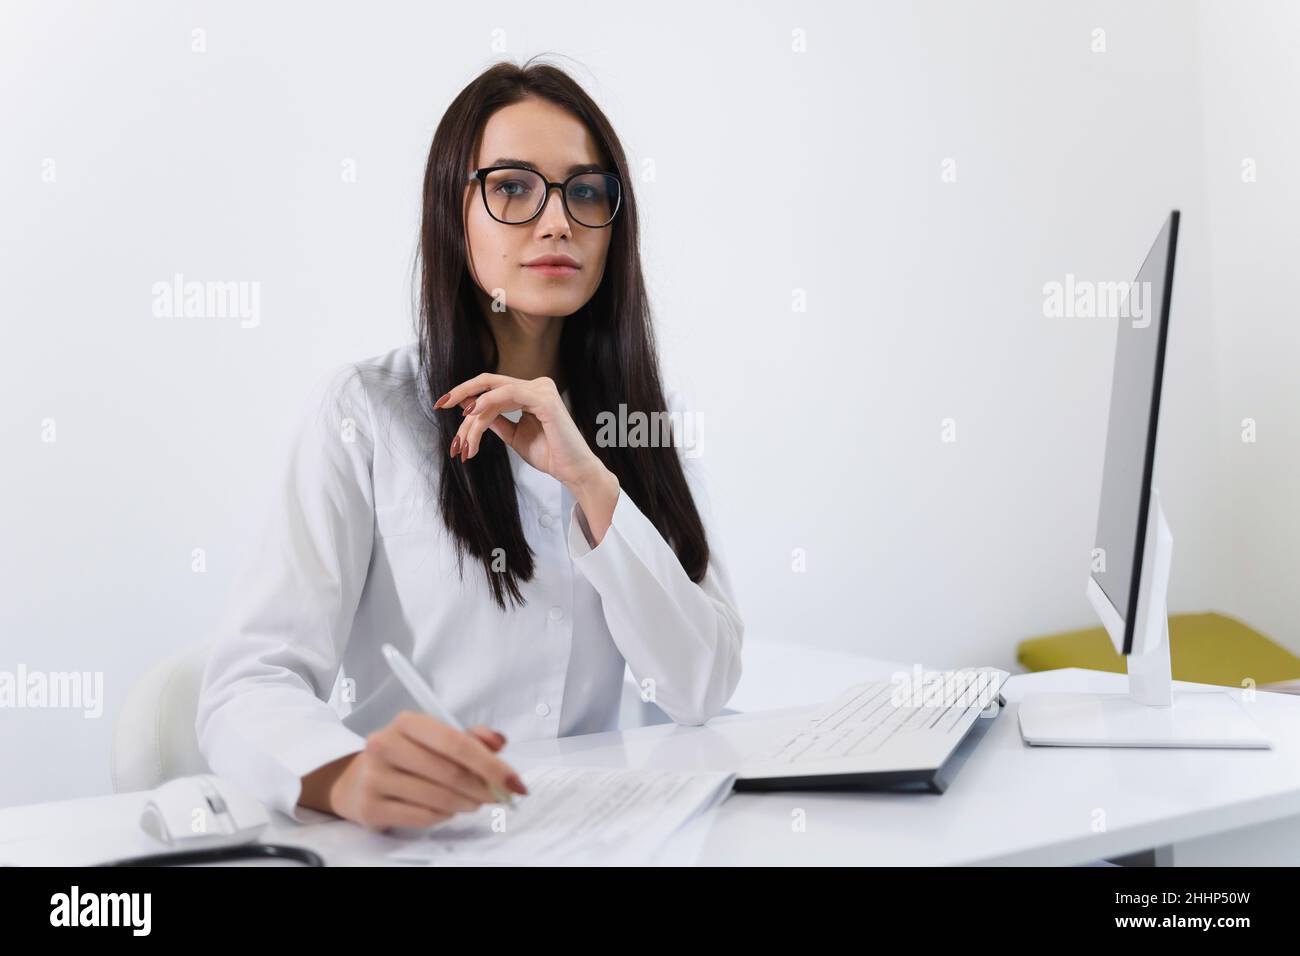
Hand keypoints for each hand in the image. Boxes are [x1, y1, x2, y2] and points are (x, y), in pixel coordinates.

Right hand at [312, 712, 528, 831]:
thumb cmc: (406, 757)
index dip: (490, 764)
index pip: (456, 742)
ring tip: (472, 802)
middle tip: (497, 796)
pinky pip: (423, 816)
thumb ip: (471, 738)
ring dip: (466, 804)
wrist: (356, 781)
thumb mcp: (436, 739)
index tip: (514, 781)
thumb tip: (499, 742)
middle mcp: (385, 745)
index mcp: (406, 722)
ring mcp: (375, 777)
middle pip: (450, 773)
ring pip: (439, 798)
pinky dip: (443, 816)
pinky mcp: (371, 807)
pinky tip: (446, 810)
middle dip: (483, 789)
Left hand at [435, 374, 607, 492]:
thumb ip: (495, 420)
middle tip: (440, 403)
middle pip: (489, 383)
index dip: (466, 395)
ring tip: (464, 441)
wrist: (572, 471)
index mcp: (530, 392)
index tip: (443, 406)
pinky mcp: (545, 398)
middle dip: (462, 392)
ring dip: (473, 417)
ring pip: (494, 393)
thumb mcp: (514, 436)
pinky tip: (473, 415)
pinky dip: (488, 403)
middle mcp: (537, 385)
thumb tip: (470, 409)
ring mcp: (542, 389)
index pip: (492, 389)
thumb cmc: (549, 454)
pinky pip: (508, 395)